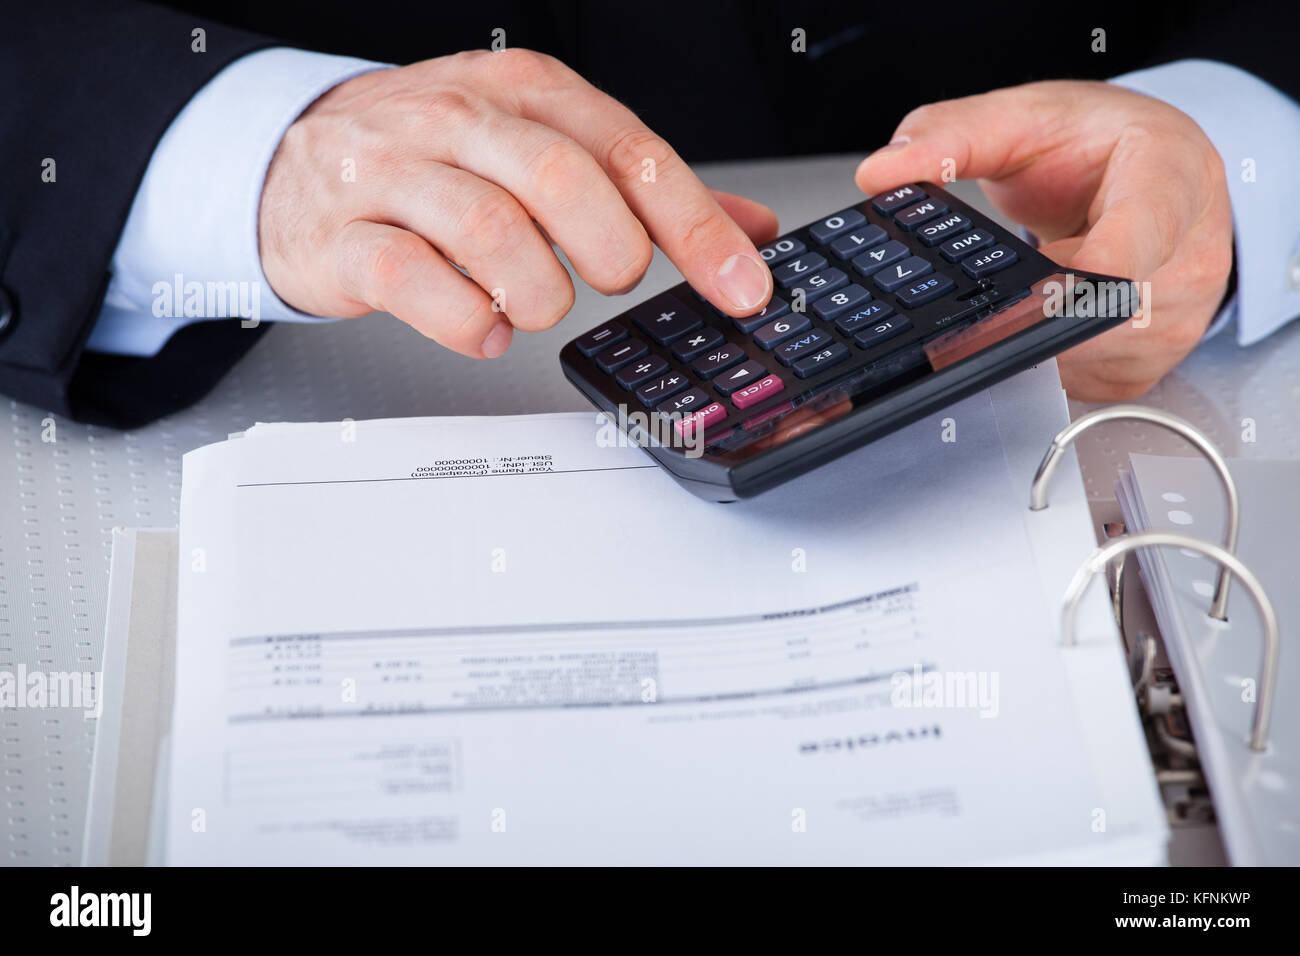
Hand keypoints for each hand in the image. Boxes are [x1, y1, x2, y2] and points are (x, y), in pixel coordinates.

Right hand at [258, 49, 776, 357]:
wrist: (294, 159)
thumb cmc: (435, 157)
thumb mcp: (542, 146)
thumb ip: (641, 191)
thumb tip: (747, 232)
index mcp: (525, 92)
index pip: (630, 151)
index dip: (696, 228)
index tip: (744, 289)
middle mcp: (462, 120)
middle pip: (562, 180)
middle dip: (610, 252)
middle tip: (609, 279)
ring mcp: (396, 174)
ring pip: (491, 231)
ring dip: (538, 293)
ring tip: (537, 306)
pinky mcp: (345, 237)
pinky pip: (412, 281)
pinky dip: (465, 322)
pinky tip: (485, 331)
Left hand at [855, 81, 1232, 399]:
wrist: (1140, 166)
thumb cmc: (1092, 144)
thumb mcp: (1021, 118)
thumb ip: (950, 137)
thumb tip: (880, 173)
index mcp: (1171, 175)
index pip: (1136, 240)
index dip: (1081, 277)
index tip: (1033, 291)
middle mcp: (1192, 249)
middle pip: (1106, 315)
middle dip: (1033, 310)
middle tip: (987, 293)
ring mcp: (1180, 313)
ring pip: (1092, 356)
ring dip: (1037, 336)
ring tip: (1026, 288)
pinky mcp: (1153, 360)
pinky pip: (1089, 380)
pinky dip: (1049, 358)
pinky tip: (1040, 318)